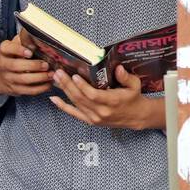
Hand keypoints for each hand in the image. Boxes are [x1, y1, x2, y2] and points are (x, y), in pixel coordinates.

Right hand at [0, 37, 53, 95]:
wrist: (0, 77)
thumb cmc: (14, 57)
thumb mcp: (16, 45)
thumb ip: (25, 39)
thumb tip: (40, 32)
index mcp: (4, 51)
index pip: (7, 48)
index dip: (18, 50)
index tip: (30, 52)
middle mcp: (4, 64)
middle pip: (16, 66)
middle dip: (33, 66)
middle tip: (46, 65)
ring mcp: (8, 78)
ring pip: (23, 79)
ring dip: (39, 77)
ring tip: (51, 74)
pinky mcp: (15, 89)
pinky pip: (28, 90)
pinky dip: (40, 88)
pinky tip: (49, 83)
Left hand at [48, 65, 163, 130]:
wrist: (136, 116)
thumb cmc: (134, 98)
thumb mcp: (135, 85)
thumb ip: (126, 77)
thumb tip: (118, 68)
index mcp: (112, 102)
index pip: (93, 95)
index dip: (82, 86)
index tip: (74, 76)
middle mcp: (101, 112)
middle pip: (80, 98)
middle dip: (68, 85)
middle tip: (59, 73)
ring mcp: (94, 118)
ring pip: (76, 104)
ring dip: (64, 91)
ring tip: (56, 79)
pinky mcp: (90, 121)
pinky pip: (74, 114)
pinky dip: (63, 106)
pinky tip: (54, 99)